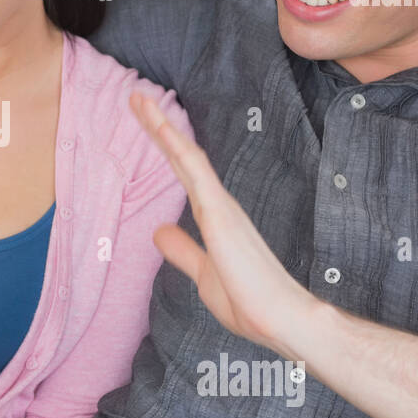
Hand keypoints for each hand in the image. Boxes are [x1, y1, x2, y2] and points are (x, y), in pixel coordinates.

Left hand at [129, 92, 322, 357]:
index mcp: (214, 216)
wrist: (282, 320)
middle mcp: (218, 204)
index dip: (164, 147)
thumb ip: (183, 251)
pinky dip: (178, 149)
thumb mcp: (203, 274)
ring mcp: (220, 207)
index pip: (183, 173)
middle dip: (158, 126)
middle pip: (182, 156)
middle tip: (135, 97)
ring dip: (162, 128)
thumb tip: (159, 230)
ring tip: (139, 100)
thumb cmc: (250, 302)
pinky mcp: (221, 216)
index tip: (145, 121)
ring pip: (187, 157)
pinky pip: (197, 174)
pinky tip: (162, 130)